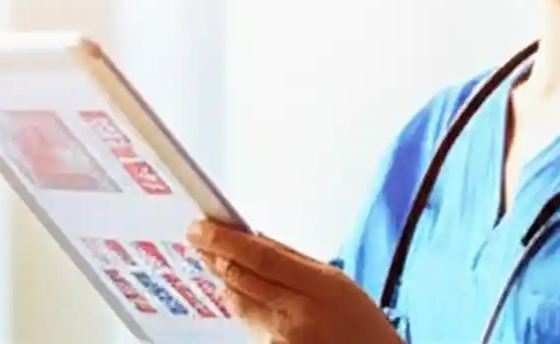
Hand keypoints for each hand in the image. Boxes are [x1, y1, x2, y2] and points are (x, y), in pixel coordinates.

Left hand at [187, 219, 400, 343]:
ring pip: (237, 302)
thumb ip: (298, 263)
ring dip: (224, 279)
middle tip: (198, 237)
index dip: (225, 240)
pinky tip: (241, 293)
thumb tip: (258, 241)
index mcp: (319, 287)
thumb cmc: (362, 328)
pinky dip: (240, 305)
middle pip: (240, 279)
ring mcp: (277, 340)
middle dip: (214, 255)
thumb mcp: (340, 284)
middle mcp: (294, 316)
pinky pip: (246, 323)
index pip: (261, 257)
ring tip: (215, 260)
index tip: (202, 226)